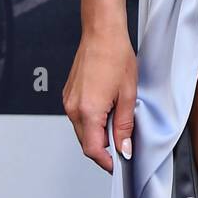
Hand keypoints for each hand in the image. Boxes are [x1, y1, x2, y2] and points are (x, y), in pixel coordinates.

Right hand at [63, 30, 136, 173]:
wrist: (102, 33)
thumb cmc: (115, 56)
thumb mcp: (129, 94)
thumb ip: (125, 125)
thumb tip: (124, 148)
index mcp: (88, 111)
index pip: (93, 150)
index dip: (106, 161)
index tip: (118, 164)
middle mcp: (73, 108)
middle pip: (86, 143)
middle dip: (104, 149)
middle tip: (123, 145)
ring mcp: (68, 101)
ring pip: (83, 130)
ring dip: (98, 134)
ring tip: (117, 122)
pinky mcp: (69, 95)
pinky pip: (79, 117)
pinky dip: (92, 121)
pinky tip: (107, 110)